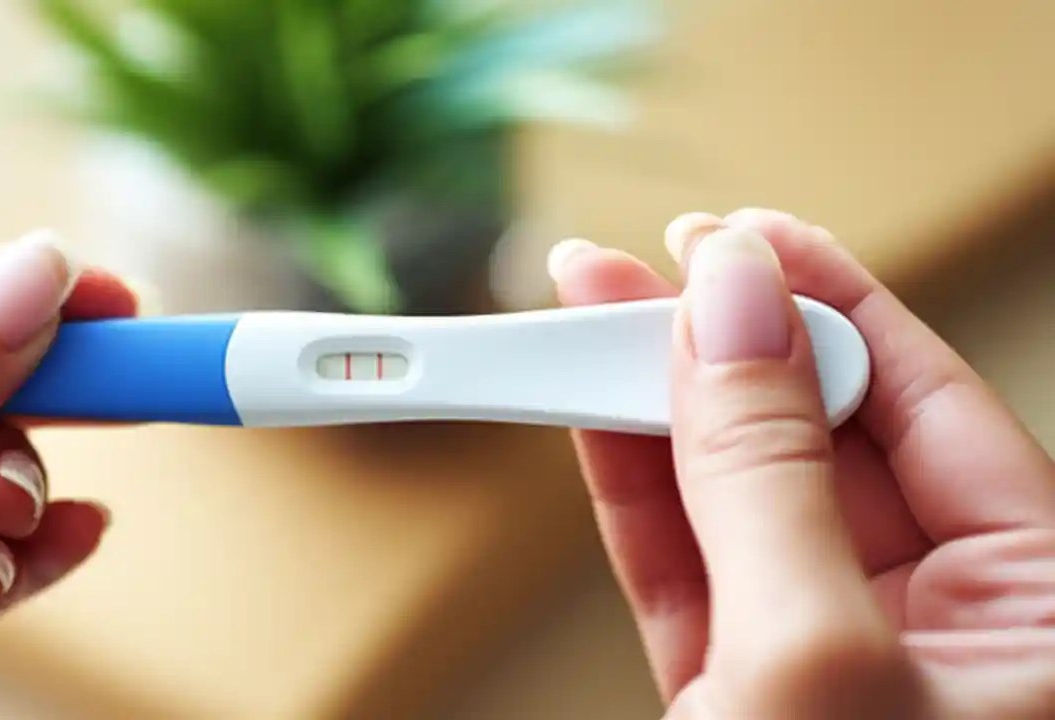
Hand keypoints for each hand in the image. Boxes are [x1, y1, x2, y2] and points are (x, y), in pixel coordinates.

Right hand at [551, 209, 1054, 718]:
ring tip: (576, 324)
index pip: (925, 404)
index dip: (825, 303)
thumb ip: (771, 475)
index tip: (734, 236)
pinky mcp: (738, 692)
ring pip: (733, 494)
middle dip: (714, 346)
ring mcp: (827, 655)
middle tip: (629, 274)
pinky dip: (628, 492)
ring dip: (646, 407)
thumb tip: (731, 310)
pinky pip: (683, 565)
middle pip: (815, 436)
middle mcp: (937, 620)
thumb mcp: (815, 655)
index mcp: (1030, 606)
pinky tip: (585, 418)